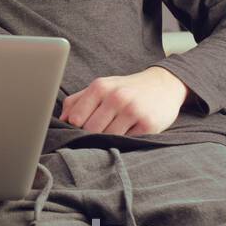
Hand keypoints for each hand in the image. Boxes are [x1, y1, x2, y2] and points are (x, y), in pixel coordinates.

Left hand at [60, 67, 190, 135]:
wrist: (164, 84)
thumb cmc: (126, 88)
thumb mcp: (102, 86)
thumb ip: (77, 101)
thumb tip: (61, 120)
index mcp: (100, 87)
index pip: (76, 118)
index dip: (76, 128)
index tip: (80, 131)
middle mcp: (116, 97)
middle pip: (90, 130)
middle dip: (91, 136)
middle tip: (97, 135)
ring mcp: (133, 110)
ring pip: (108, 137)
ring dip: (108, 140)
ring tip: (113, 134)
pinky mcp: (148, 124)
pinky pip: (128, 141)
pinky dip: (125, 141)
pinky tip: (128, 134)